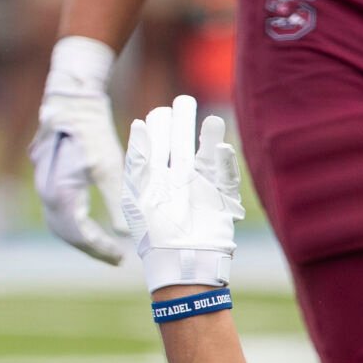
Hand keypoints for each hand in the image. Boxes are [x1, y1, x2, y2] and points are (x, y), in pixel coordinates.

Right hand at [30, 36, 126, 264]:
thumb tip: (125, 233)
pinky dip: (75, 226)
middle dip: (92, 249)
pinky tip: (90, 226)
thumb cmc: (91, 131)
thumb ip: (116, 200)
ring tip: (104, 247)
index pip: (80, 235)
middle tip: (116, 258)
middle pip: (68, 236)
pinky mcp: (47, 183)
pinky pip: (58, 214)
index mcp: (60, 196)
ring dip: (82, 239)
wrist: (69, 102)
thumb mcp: (110, 165)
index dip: (101, 249)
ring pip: (61, 227)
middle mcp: (46, 197)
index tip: (121, 257)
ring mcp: (43, 189)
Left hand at [123, 94, 244, 292]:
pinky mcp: (220, 198)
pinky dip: (224, 159)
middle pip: (181, 146)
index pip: (156, 149)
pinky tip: (221, 143)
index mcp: (154, 182)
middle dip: (181, 125)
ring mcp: (200, 188)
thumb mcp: (138, 195)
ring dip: (207, 136)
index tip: (158, 111)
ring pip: (204, 155)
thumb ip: (138, 160)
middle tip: (183, 101)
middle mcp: (176, 182)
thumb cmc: (154, 233)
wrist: (181, 261)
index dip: (157, 130)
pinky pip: (225, 174)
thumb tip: (139, 124)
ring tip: (209, 119)